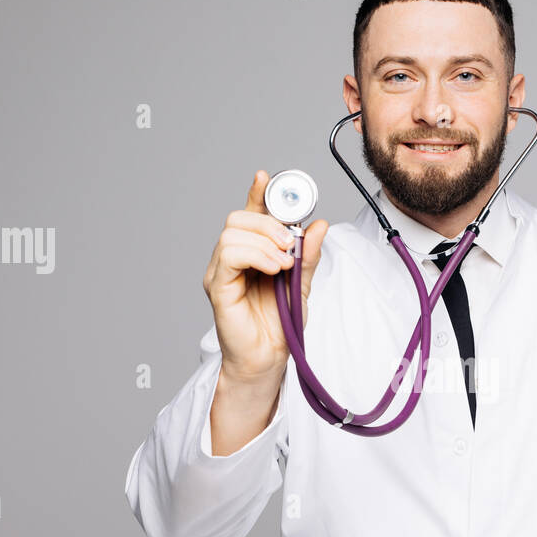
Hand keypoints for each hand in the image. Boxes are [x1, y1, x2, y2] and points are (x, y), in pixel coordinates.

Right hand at [203, 169, 328, 382]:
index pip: (250, 215)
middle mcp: (232, 259)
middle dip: (268, 222)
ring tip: (284, 263)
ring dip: (264, 241)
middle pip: (238, 218)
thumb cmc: (280, 325)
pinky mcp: (217, 287)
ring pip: (232, 233)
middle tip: (290, 243)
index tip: (266, 177)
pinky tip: (274, 269)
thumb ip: (308, 255)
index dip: (257, 194)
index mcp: (252, 253)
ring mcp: (221, 272)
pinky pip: (228, 255)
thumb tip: (318, 225)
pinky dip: (255, 255)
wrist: (269, 359)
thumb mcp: (303, 284)